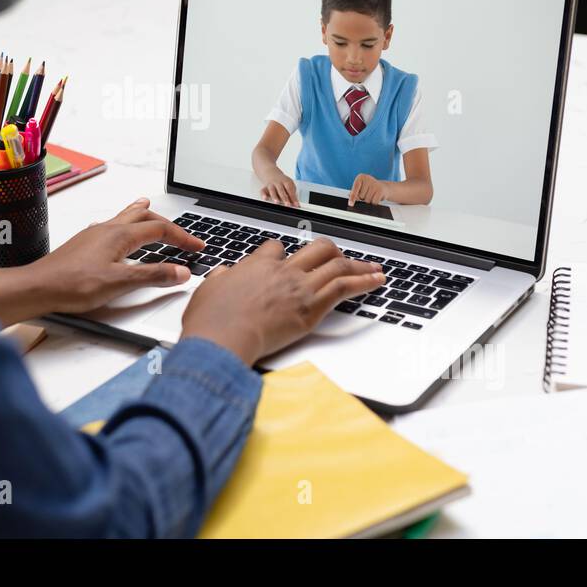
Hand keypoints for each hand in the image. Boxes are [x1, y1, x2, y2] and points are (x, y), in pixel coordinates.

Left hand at [13, 198, 203, 316]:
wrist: (38, 287)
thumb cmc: (73, 285)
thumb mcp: (120, 282)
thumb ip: (152, 276)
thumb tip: (181, 271)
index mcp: (120, 235)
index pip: (160, 230)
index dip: (182, 238)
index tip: (197, 247)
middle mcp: (108, 229)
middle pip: (143, 217)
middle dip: (166, 224)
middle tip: (182, 233)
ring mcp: (94, 234)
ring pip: (125, 218)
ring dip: (143, 215)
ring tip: (149, 208)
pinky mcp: (84, 243)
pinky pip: (111, 226)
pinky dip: (124, 224)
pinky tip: (118, 231)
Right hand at [181, 238, 385, 365]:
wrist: (221, 338)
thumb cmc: (211, 321)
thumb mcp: (209, 290)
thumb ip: (221, 279)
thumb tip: (225, 274)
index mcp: (256, 265)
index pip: (278, 248)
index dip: (285, 254)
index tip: (289, 260)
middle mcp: (281, 271)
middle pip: (316, 249)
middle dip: (332, 253)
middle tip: (341, 259)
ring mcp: (298, 288)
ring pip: (337, 265)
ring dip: (360, 266)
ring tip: (375, 268)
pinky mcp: (311, 309)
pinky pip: (344, 287)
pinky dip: (365, 282)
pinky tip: (377, 281)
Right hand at [259, 169, 298, 206]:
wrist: (271, 173)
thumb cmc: (282, 181)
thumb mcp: (289, 185)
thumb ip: (292, 194)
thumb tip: (295, 204)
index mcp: (286, 182)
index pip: (290, 190)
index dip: (293, 197)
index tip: (296, 204)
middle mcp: (278, 183)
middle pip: (281, 190)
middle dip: (285, 198)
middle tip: (287, 204)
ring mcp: (271, 185)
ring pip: (272, 190)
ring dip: (274, 196)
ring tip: (277, 202)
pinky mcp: (265, 188)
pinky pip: (263, 191)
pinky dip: (263, 194)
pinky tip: (265, 198)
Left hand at [349, 173, 389, 205]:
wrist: (384, 187)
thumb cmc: (369, 188)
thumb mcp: (360, 188)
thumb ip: (354, 193)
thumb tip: (350, 198)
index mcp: (361, 177)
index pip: (355, 189)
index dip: (352, 197)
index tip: (350, 204)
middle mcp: (368, 179)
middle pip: (361, 196)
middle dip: (363, 198)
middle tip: (368, 193)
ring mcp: (375, 184)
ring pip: (367, 200)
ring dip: (369, 201)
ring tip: (373, 195)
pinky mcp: (381, 190)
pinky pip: (374, 202)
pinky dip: (374, 202)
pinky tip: (377, 196)